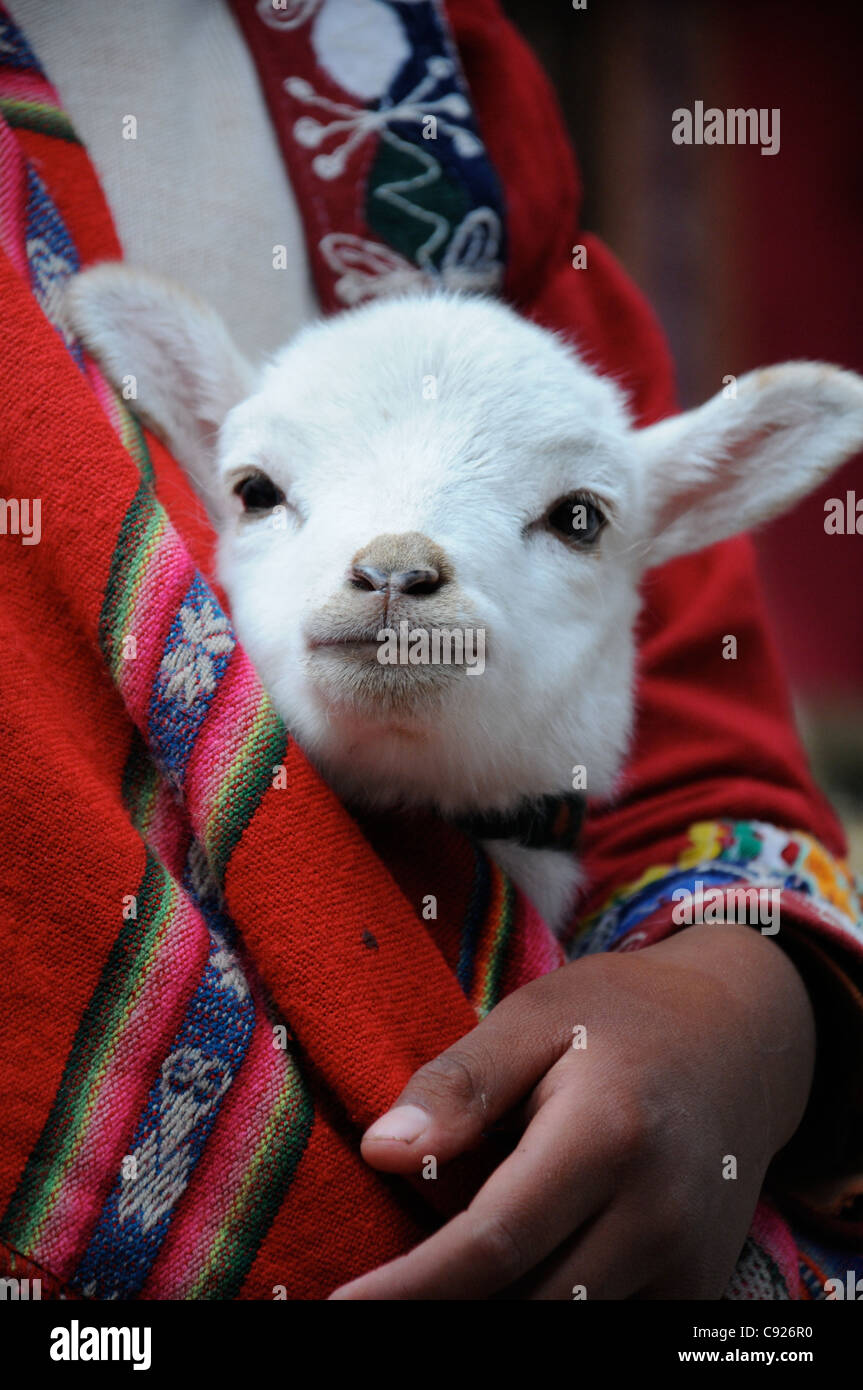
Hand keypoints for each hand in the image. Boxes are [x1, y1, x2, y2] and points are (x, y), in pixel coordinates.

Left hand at [330, 923, 814, 1298]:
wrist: (742, 1038)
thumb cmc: (620, 1016)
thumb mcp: (534, 1017)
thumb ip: (459, 1086)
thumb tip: (380, 1152)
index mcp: (608, 1133)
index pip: (490, 1243)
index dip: (409, 1289)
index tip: (341, 1304)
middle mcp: (658, 1213)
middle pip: (525, 1305)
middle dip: (443, 1309)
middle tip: (380, 1291)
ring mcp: (687, 1261)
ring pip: (565, 1329)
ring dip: (498, 1309)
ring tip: (450, 1265)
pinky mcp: (697, 1289)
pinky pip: (608, 1328)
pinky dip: (550, 1309)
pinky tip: (518, 1271)